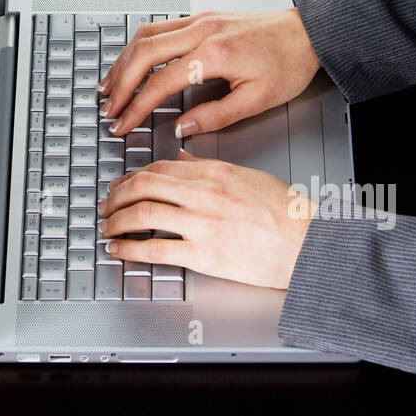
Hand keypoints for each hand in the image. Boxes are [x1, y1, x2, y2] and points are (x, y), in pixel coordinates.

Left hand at [98, 154, 315, 288]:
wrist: (308, 242)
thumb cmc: (287, 212)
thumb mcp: (247, 176)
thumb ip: (210, 167)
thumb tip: (183, 160)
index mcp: (214, 172)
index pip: (160, 168)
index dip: (132, 176)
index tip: (122, 184)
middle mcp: (203, 194)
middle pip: (143, 186)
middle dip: (116, 196)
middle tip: (107, 205)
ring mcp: (202, 224)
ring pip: (142, 214)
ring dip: (116, 221)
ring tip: (107, 228)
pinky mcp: (204, 255)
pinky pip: (155, 250)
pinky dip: (129, 249)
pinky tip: (119, 250)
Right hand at [99, 8, 319, 139]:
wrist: (308, 32)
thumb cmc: (289, 63)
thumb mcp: (258, 100)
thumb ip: (216, 116)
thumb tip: (183, 127)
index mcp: (214, 54)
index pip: (161, 83)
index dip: (137, 107)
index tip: (124, 123)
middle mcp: (202, 31)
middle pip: (143, 54)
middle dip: (120, 84)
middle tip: (108, 107)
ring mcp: (199, 21)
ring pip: (145, 36)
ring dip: (122, 62)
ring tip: (109, 86)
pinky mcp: (202, 18)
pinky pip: (158, 28)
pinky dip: (138, 46)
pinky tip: (132, 61)